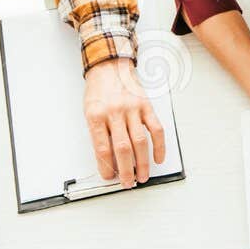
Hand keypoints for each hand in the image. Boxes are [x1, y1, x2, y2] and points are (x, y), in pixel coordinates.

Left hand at [83, 58, 164, 187]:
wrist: (109, 66)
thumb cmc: (99, 91)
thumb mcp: (89, 112)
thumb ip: (98, 134)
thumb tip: (108, 160)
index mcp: (96, 115)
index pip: (102, 148)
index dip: (107, 167)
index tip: (110, 177)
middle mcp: (115, 112)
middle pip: (123, 148)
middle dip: (127, 170)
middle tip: (128, 182)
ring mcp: (132, 108)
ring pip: (140, 142)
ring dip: (143, 162)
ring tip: (142, 176)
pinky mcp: (146, 106)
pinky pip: (156, 129)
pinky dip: (159, 146)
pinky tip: (158, 157)